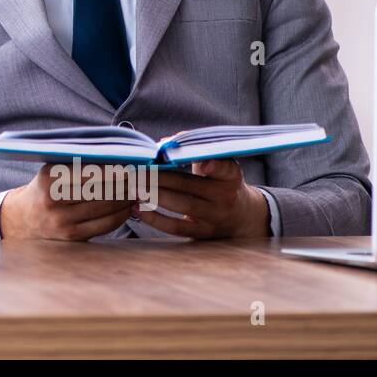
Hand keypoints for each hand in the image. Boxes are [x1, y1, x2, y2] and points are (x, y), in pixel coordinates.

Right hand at [0, 163, 136, 240]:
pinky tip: (128, 207)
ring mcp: (62, 221)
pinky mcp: (71, 237)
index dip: (112, 170)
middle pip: (98, 190)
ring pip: (104, 208)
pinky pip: (103, 226)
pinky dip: (120, 216)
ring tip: (137, 190)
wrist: (24, 218)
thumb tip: (116, 159)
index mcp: (48, 178)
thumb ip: (77, 164)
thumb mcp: (51, 171)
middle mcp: (53, 200)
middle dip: (123, 184)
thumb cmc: (45, 188)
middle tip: (140, 178)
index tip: (131, 166)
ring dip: (124, 199)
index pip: (87, 172)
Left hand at [136, 159, 270, 238]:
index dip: (212, 164)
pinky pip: (177, 228)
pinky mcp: (202, 232)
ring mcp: (214, 217)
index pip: (224, 168)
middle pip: (190, 185)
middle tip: (136, 171)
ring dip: (155, 196)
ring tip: (134, 187)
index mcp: (230, 176)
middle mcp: (225, 196)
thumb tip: (163, 144)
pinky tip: (138, 209)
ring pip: (183, 206)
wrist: (241, 215)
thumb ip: (195, 151)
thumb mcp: (217, 165)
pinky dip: (155, 219)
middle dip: (159, 178)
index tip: (198, 159)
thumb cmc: (218, 181)